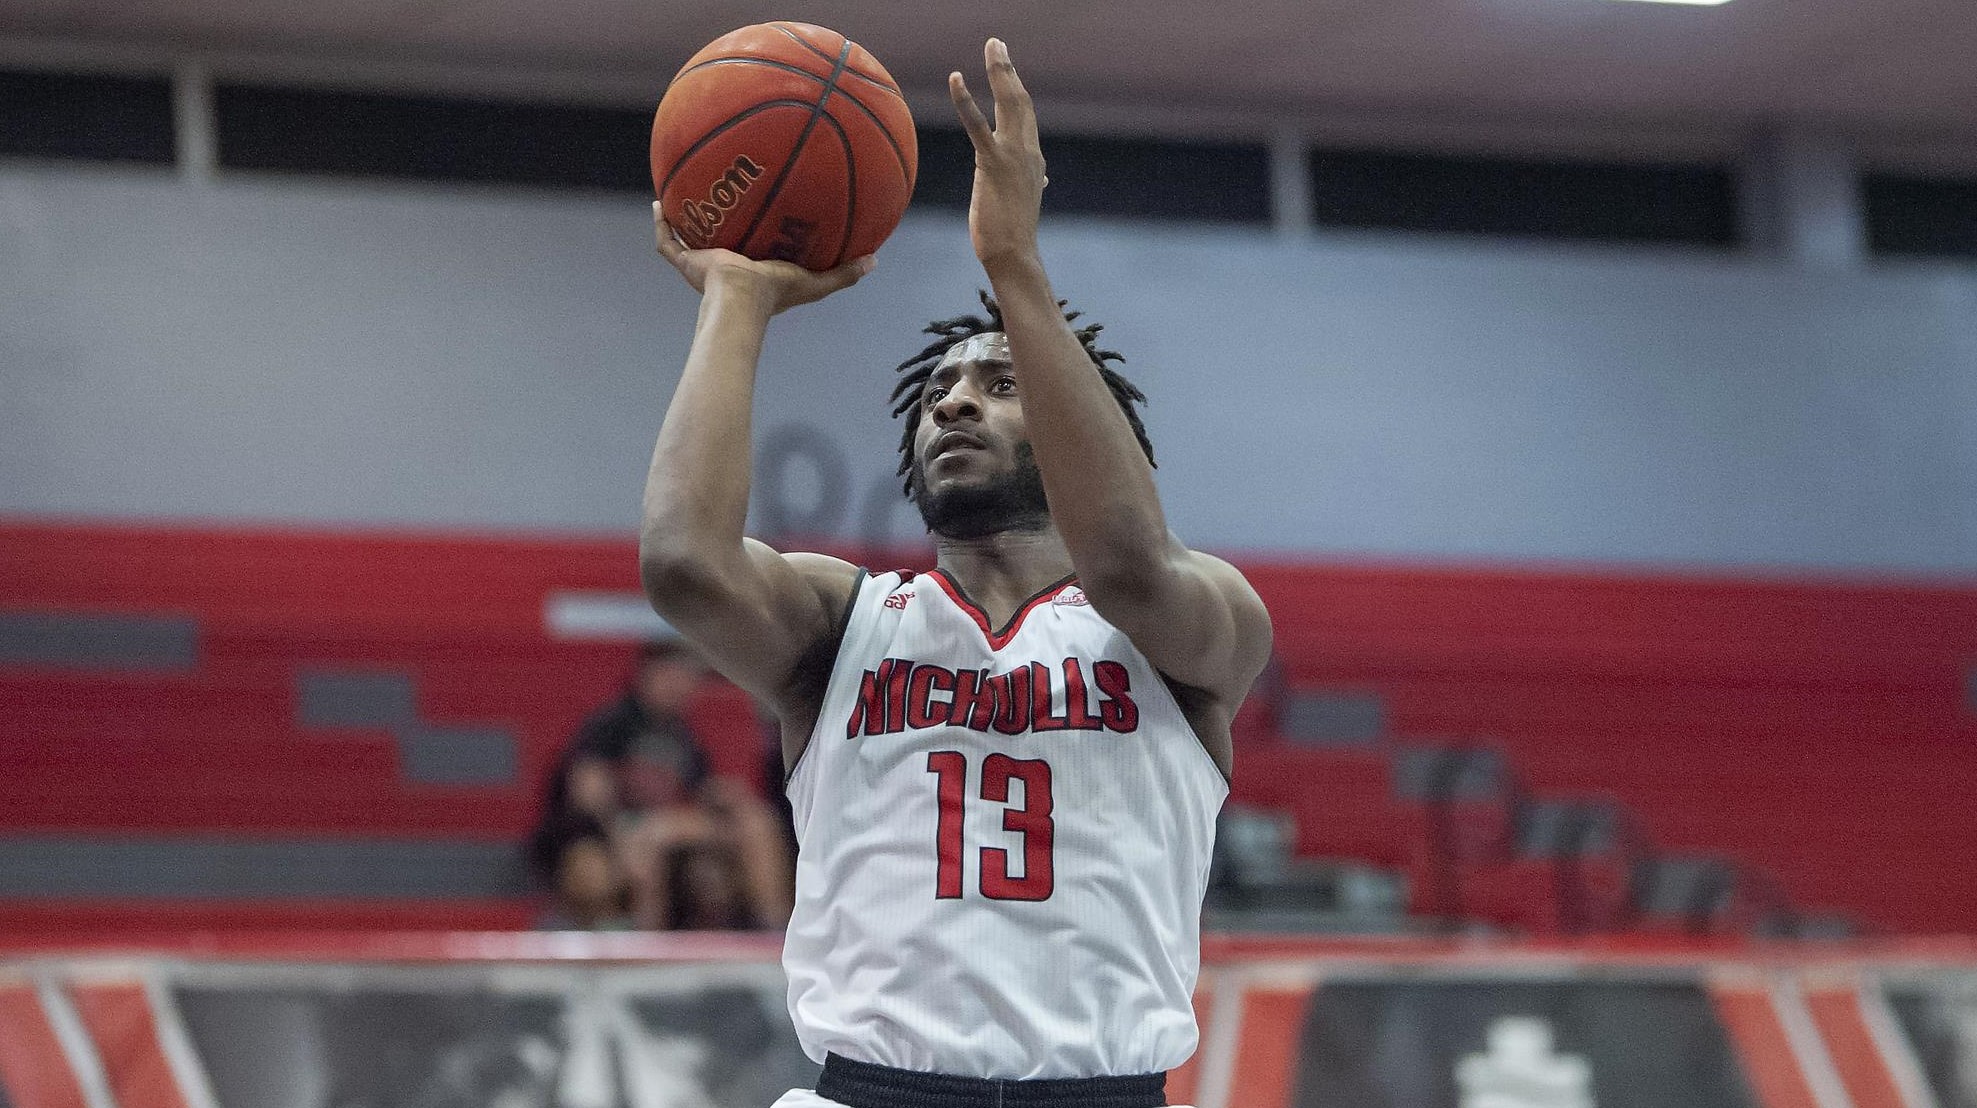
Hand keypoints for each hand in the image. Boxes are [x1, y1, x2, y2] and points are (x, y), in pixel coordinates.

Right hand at [653, 203, 872, 313]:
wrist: (741, 299)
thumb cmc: (776, 293)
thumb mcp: (816, 280)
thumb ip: (845, 272)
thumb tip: (876, 260)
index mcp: (753, 270)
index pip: (755, 249)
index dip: (757, 234)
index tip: (761, 211)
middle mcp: (726, 266)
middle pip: (719, 241)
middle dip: (718, 222)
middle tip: (721, 194)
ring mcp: (703, 264)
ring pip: (688, 240)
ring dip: (684, 220)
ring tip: (682, 192)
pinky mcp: (686, 262)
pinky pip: (667, 241)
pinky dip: (662, 223)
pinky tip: (659, 200)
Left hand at [950, 38, 1046, 269]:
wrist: (1014, 256)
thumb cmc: (1012, 235)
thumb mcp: (1021, 202)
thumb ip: (1028, 183)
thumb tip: (1041, 179)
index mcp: (1033, 159)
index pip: (1024, 115)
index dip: (1014, 87)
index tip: (1006, 67)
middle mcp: (1028, 151)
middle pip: (1020, 99)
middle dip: (1008, 69)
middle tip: (996, 44)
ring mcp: (1014, 156)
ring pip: (1009, 103)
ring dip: (999, 71)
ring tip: (992, 46)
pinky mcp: (993, 164)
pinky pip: (978, 126)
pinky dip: (966, 100)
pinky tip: (955, 78)